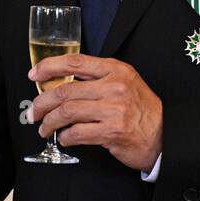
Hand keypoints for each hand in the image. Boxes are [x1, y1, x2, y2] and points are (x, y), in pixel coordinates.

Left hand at [29, 54, 162, 171]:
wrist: (165, 135)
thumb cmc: (141, 110)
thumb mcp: (124, 83)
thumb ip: (97, 79)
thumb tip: (59, 82)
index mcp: (115, 70)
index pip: (74, 62)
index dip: (49, 67)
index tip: (34, 75)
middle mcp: (114, 86)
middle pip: (65, 91)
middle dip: (42, 103)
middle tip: (34, 112)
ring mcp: (114, 109)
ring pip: (67, 112)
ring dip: (50, 122)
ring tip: (45, 128)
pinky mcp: (112, 131)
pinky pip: (77, 133)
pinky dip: (65, 137)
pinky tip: (64, 138)